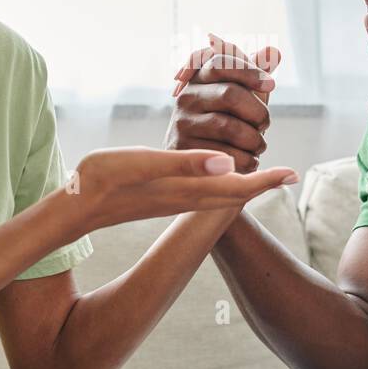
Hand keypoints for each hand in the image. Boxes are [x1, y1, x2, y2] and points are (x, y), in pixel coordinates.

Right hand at [62, 146, 297, 234]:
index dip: (266, 181)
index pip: (237, 188)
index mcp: (186, 189)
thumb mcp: (144, 164)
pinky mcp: (161, 197)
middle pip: (234, 194)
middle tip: (288, 173)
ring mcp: (172, 200)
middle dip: (262, 183)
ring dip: (244, 183)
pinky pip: (203, 192)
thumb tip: (229, 163)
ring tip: (262, 172)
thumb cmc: (102, 180)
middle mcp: (184, 198)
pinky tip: (217, 176)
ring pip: (219, 194)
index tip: (294, 173)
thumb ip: (186, 163)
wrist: (73, 205)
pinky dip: (220, 183)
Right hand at [165, 33, 278, 174]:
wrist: (196, 163)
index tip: (271, 85)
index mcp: (199, 77)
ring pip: (230, 127)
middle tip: (265, 124)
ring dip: (254, 139)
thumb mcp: (239, 94)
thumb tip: (273, 50)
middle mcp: (186, 97)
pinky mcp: (185, 151)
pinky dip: (246, 160)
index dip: (249, 71)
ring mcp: (182, 124)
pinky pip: (226, 154)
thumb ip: (254, 73)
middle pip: (230, 94)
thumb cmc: (223, 120)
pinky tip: (250, 161)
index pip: (221, 62)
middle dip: (257, 111)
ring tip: (258, 146)